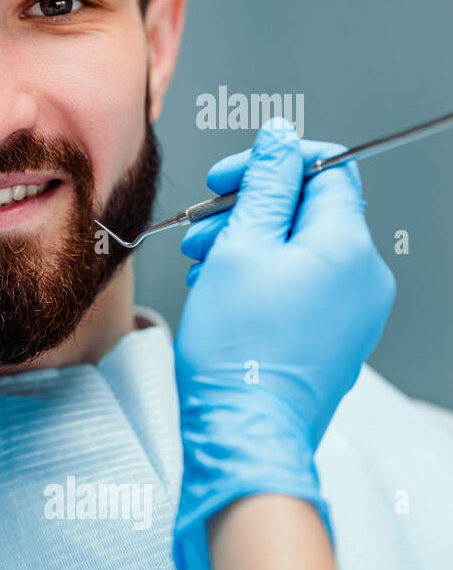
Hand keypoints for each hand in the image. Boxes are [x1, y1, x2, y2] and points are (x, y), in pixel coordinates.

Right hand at [172, 117, 395, 569]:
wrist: (244, 431)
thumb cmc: (239, 351)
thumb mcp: (240, 248)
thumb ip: (266, 185)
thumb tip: (281, 138)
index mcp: (348, 246)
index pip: (327, 170)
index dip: (272, 163)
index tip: (229, 177)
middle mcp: (365, 278)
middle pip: (311, 212)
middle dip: (251, 210)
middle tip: (204, 228)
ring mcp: (355, 313)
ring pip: (303, 251)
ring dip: (250, 245)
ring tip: (205, 265)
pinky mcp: (335, 340)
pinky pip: (304, 289)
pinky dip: (263, 280)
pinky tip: (224, 295)